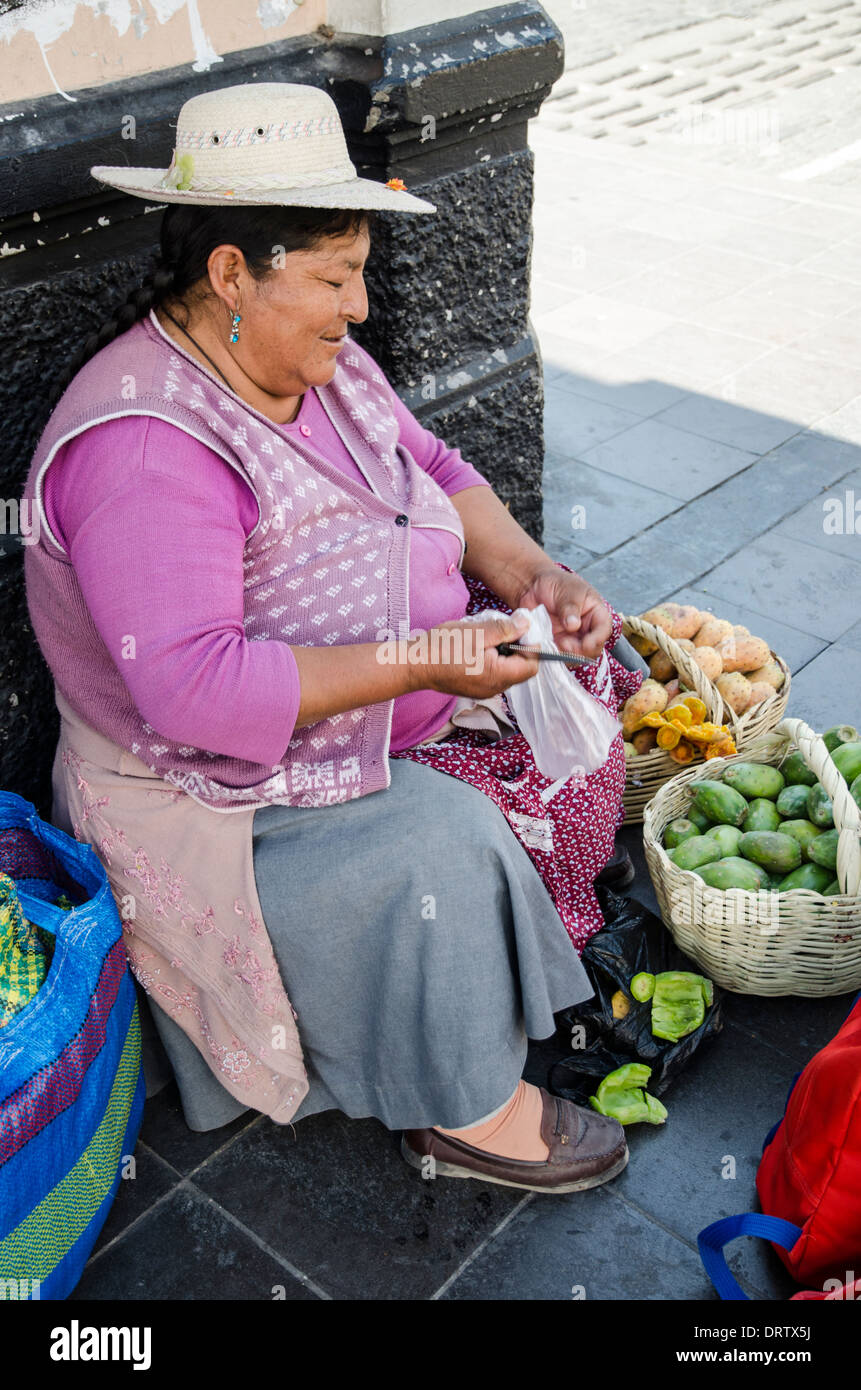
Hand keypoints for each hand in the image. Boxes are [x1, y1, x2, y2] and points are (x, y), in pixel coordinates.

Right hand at [408, 612, 540, 698]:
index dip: (531, 645)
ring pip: (506, 670)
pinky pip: (492, 673)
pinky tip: (475, 646)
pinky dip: (491, 659)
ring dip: (502, 651)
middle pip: (520, 668)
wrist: (415, 664)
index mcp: (498, 676)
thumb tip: (526, 625)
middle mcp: (495, 688)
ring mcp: (484, 690)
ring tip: (484, 636)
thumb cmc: (443, 647)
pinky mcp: (474, 688)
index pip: (532, 665)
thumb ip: (505, 629)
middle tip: (500, 629)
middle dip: (515, 647)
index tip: (520, 629)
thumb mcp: (477, 631)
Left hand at [517, 567, 612, 658]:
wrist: (533, 586)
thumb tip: (574, 625)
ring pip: (576, 657)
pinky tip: (545, 648)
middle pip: (592, 649)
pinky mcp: (557, 645)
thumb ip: (570, 608)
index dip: (596, 639)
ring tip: (554, 645)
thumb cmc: (556, 583)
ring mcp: (572, 639)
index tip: (585, 643)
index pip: (603, 630)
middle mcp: (587, 630)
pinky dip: (553, 656)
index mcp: (596, 614)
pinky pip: (558, 657)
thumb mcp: (566, 591)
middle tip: (565, 645)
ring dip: (566, 656)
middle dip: (581, 651)